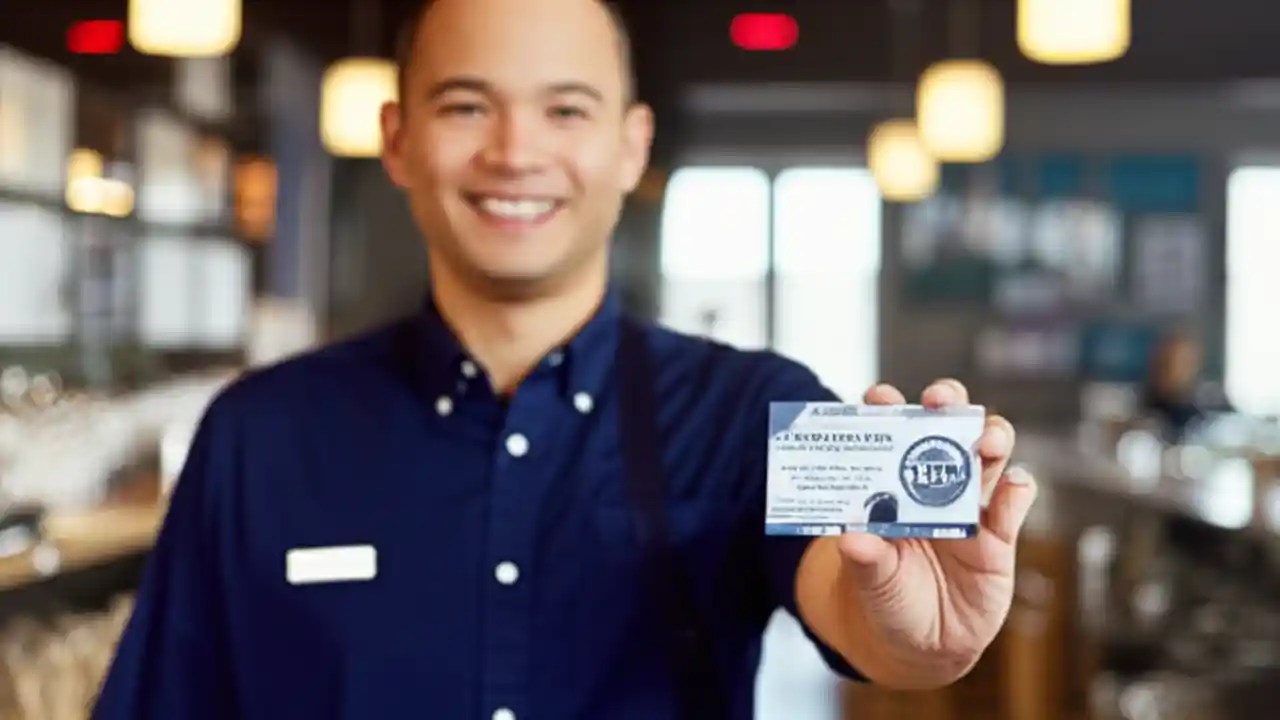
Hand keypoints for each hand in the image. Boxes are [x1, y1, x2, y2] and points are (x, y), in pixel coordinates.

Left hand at [839, 378, 1036, 678]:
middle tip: (939, 400)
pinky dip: (1017, 487)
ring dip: (990, 437)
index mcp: (891, 483)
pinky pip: (1014, 502)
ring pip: (988, 455)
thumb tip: (852, 538)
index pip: (889, 432)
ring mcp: (969, 505)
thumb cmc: (885, 599)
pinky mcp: (1000, 536)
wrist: (920, 646)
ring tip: (985, 441)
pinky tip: (1011, 487)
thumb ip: (864, 560)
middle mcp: (932, 484)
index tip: (880, 398)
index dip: (886, 408)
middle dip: (947, 404)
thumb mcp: (870, 583)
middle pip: (946, 426)